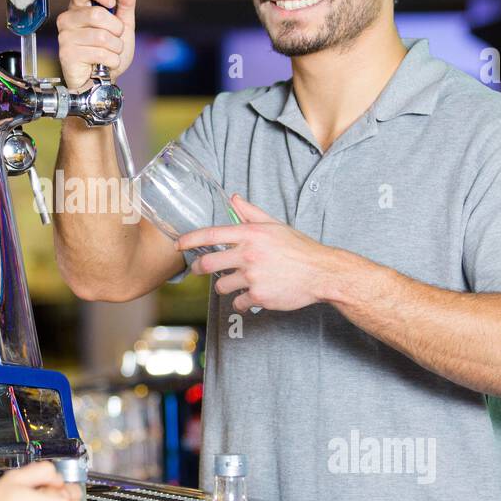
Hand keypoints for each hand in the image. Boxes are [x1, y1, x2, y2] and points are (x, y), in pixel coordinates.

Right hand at [55, 0, 136, 91]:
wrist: (102, 81)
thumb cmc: (108, 52)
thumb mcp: (123, 25)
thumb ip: (126, 3)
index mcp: (80, 7)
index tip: (112, 2)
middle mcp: (69, 19)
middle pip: (97, 14)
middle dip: (116, 29)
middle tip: (115, 38)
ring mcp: (66, 37)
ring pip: (101, 36)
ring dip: (115, 47)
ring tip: (110, 53)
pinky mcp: (67, 54)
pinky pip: (99, 53)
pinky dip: (111, 60)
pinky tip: (105, 64)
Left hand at [177, 194, 349, 313]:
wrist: (321, 273)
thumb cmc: (299, 248)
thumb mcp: (275, 225)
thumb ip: (251, 212)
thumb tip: (233, 198)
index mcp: (250, 234)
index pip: (211, 234)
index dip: (190, 240)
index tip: (178, 244)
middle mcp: (248, 254)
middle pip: (207, 263)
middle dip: (200, 268)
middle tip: (200, 269)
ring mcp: (252, 277)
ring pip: (221, 285)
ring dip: (225, 285)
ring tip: (238, 282)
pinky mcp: (259, 297)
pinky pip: (238, 302)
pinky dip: (242, 301)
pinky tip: (253, 295)